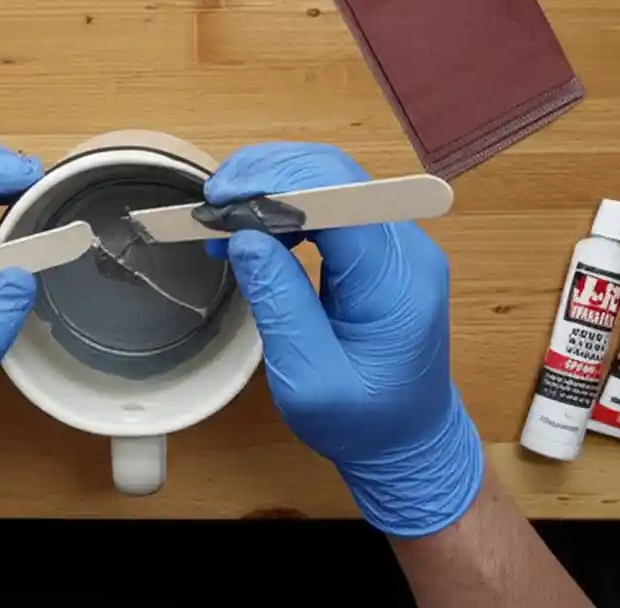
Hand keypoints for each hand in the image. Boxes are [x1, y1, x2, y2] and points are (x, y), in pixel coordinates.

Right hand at [206, 143, 482, 537]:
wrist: (410, 443)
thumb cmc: (362, 424)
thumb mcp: (309, 379)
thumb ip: (279, 305)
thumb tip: (244, 238)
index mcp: (395, 282)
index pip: (340, 197)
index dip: (275, 183)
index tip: (219, 200)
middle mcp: (407, 250)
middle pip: (336, 176)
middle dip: (266, 176)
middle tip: (209, 204)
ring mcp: (398, 246)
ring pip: (331, 183)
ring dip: (271, 189)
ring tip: (220, 218)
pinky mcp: (381, 252)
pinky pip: (332, 206)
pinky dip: (285, 207)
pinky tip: (250, 230)